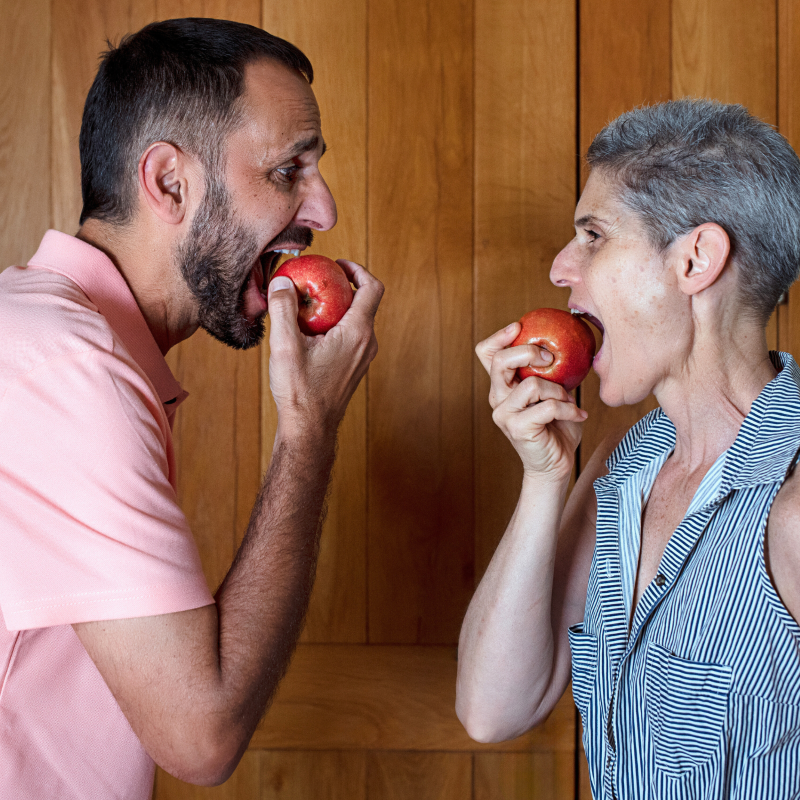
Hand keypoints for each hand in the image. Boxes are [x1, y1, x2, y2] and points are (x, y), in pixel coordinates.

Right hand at [267, 259, 382, 434]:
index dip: (357, 269)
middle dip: (340, 287)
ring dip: (335, 308)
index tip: (337, 265)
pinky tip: (308, 333)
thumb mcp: (285, 346)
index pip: (371, 288)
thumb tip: (283, 281)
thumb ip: (283, 309)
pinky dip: (334, 325)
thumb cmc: (300, 391)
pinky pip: (351, 336)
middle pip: (363, 302)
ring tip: (307, 307)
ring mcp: (363, 357)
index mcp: (357, 332)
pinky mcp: (355, 367)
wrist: (310, 429)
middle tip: (314, 282)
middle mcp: (367, 343)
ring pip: (356, 320)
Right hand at [476, 323, 586, 480]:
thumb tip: (570, 345)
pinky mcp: (517, 428)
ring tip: (569, 401)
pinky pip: (548, 407)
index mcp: (502, 386)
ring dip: (559, 390)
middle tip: (550, 358)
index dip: (499, 336)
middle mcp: (497, 398)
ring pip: (531, 384)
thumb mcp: (555, 393)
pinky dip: (569, 410)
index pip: (486, 353)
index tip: (519, 327)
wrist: (556, 465)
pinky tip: (579, 415)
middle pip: (500, 361)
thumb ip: (553, 373)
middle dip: (528, 352)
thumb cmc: (556, 428)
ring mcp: (504, 414)